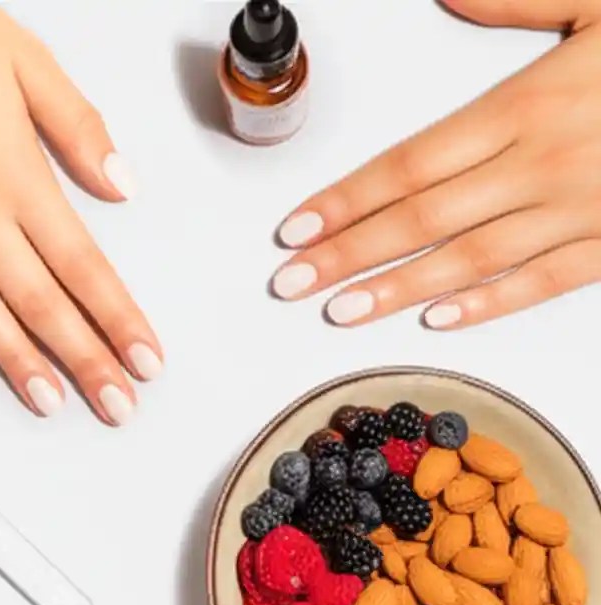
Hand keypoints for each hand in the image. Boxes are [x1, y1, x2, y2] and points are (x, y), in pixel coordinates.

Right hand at [0, 0, 162, 424]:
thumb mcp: (31, 64)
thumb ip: (79, 130)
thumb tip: (121, 183)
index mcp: (19, 175)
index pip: (83, 266)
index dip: (118, 319)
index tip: (144, 359)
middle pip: (40, 303)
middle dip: (84, 360)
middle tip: (115, 405)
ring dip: (17, 361)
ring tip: (48, 401)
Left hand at [271, 0, 600, 329]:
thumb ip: (518, 0)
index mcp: (528, 104)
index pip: (410, 164)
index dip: (347, 199)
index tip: (295, 227)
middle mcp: (545, 163)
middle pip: (423, 219)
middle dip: (348, 254)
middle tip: (289, 282)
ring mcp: (582, 208)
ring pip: (472, 260)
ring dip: (400, 289)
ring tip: (340, 310)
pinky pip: (547, 281)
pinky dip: (492, 303)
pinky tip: (439, 319)